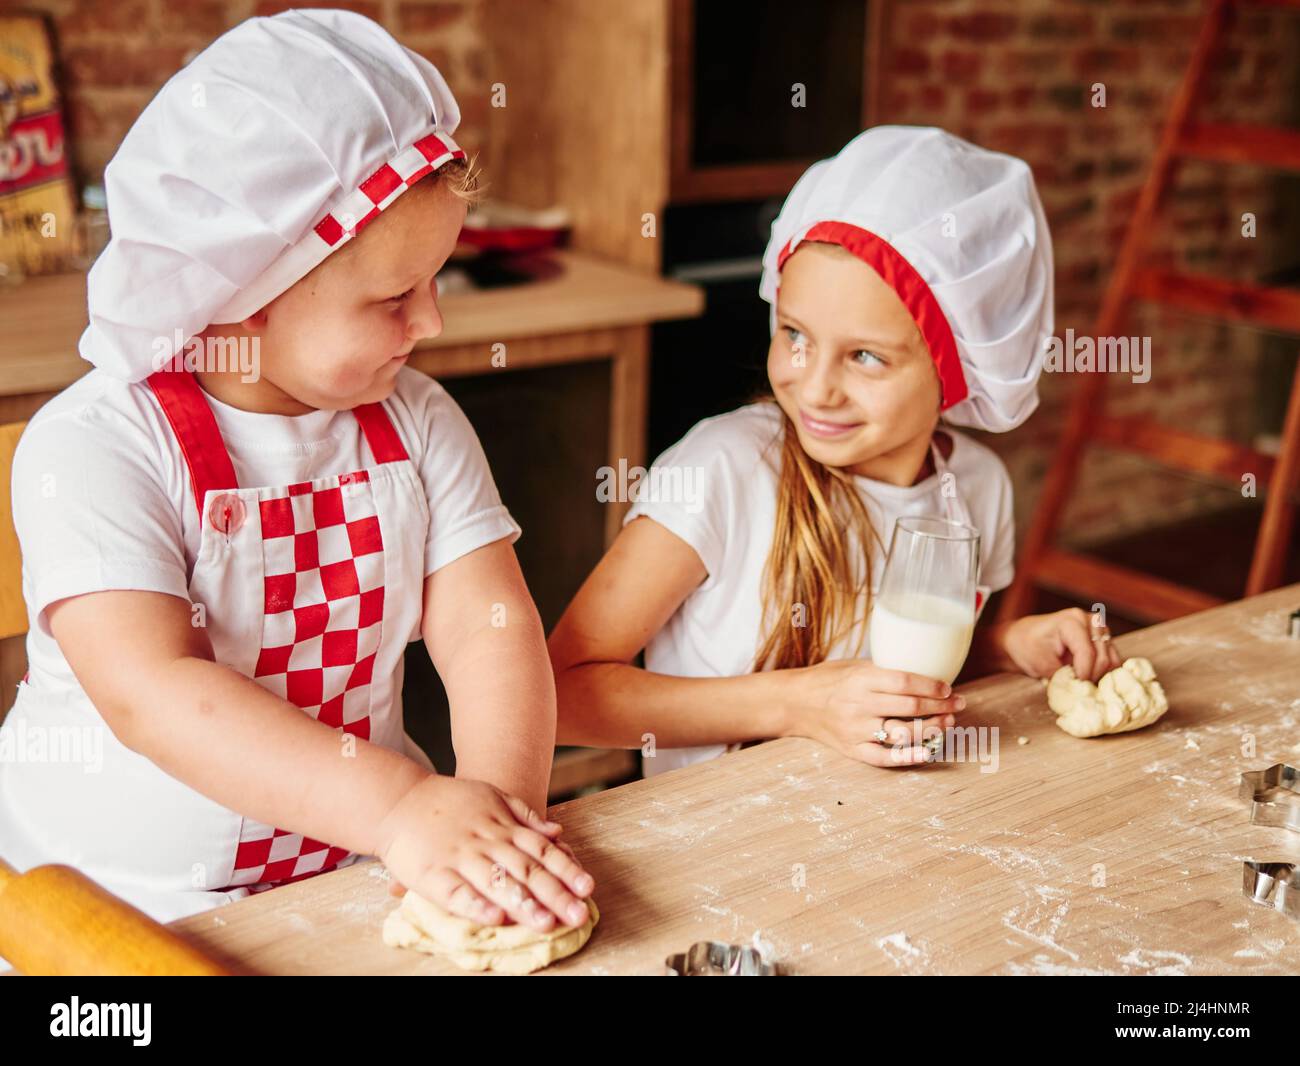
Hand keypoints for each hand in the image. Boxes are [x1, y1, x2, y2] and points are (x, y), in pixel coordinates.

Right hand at [376, 774, 594, 930]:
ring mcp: (459, 858)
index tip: (588, 888)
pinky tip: (495, 919)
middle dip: (555, 894)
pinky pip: (457, 894)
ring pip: (496, 883)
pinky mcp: (432, 875)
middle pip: (526, 870)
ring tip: (546, 923)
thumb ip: (524, 816)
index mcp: (501, 826)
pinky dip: (476, 906)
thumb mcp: (492, 796)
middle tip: (578, 915)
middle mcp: (485, 842)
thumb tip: (557, 832)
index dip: (566, 870)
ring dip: (523, 904)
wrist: (399, 799)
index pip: (541, 851)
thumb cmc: (450, 802)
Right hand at [784, 659, 965, 766]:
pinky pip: (884, 757)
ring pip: (902, 733)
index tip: (948, 687)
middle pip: (910, 707)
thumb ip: (883, 670)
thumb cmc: (827, 680)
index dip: (931, 686)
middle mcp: (858, 705)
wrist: (794, 703)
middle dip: (941, 706)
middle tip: (959, 703)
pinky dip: (907, 757)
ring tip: (948, 723)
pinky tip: (927, 752)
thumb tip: (924, 672)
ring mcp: (855, 730)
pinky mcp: (852, 749)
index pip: (904, 682)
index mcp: (860, 679)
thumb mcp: (853, 666)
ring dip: (932, 729)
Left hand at [1003, 609, 1121, 682]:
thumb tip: (1082, 691)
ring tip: (1079, 681)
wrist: (1021, 638)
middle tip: (1074, 686)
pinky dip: (1103, 672)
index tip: (1073, 687)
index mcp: (1071, 621)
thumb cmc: (1026, 647)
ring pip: (1111, 659)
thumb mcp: (1040, 664)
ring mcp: (1098, 628)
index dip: (1083, 675)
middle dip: (1090, 676)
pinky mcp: (1102, 638)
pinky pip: (1113, 659)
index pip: (1087, 653)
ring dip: (1098, 675)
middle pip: (1102, 657)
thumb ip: (1064, 676)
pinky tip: (1087, 677)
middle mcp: (1089, 620)